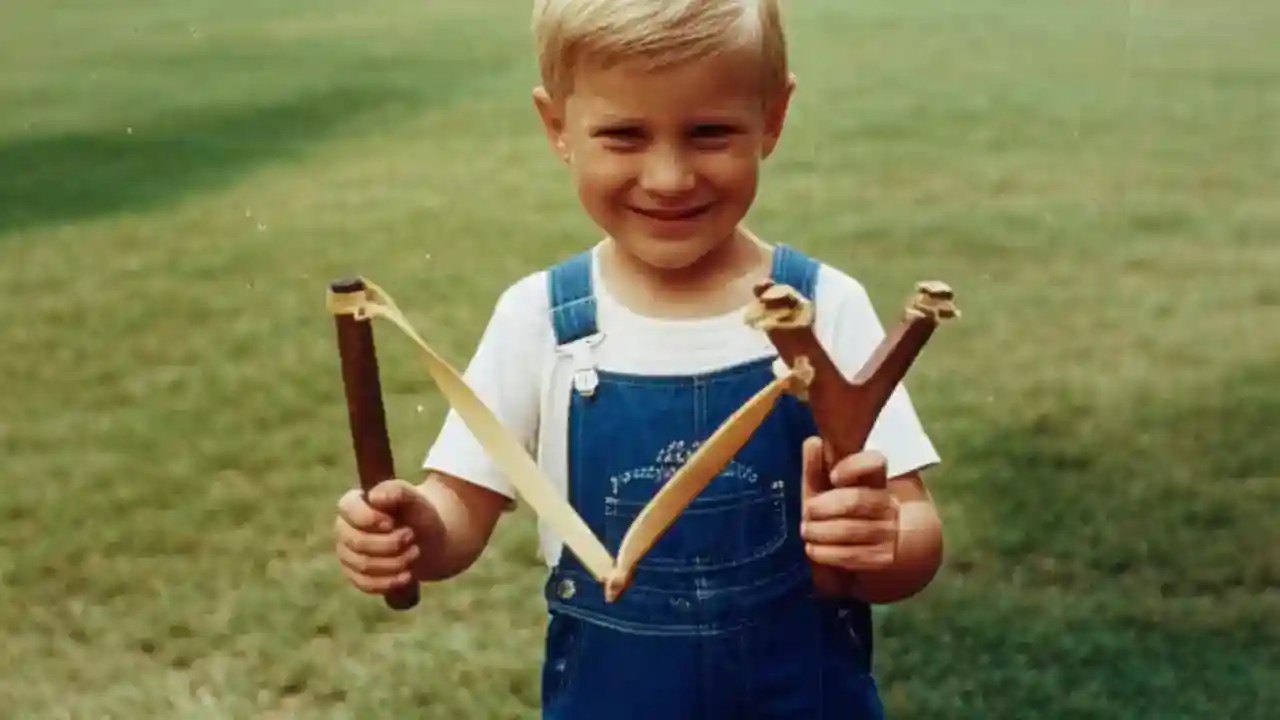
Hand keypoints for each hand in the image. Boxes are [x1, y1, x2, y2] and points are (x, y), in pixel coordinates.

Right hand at [334, 479, 436, 594]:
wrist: (430, 539)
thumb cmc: (419, 513)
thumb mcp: (415, 498)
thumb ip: (397, 491)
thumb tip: (374, 497)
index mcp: (352, 504)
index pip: (348, 510)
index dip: (371, 519)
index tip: (393, 523)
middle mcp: (343, 529)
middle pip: (358, 542)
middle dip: (390, 543)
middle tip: (412, 536)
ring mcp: (347, 554)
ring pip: (363, 565)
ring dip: (394, 562)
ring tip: (415, 552)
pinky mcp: (356, 576)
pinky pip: (365, 584)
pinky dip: (389, 581)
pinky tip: (407, 575)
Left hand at [800, 438, 899, 571]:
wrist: (854, 552)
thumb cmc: (833, 512)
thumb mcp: (821, 489)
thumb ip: (815, 467)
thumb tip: (813, 442)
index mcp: (875, 479)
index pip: (875, 462)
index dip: (854, 466)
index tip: (833, 476)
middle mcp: (888, 503)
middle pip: (856, 500)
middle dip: (824, 507)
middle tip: (806, 512)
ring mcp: (888, 531)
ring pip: (851, 529)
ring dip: (820, 531)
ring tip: (806, 531)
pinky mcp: (883, 558)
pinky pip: (852, 555)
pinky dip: (826, 553)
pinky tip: (812, 549)